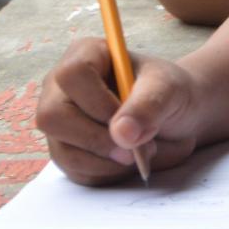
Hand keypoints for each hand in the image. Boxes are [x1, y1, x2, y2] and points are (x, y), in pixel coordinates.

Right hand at [36, 38, 203, 184]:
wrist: (175, 117)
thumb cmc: (169, 92)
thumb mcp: (169, 89)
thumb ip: (148, 104)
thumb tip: (120, 132)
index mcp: (86, 55)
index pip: (72, 75)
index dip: (98, 103)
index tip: (127, 120)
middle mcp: (62, 87)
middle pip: (53, 116)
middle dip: (97, 140)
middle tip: (134, 150)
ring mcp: (61, 121)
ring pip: (63, 150)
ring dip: (107, 161)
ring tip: (141, 152)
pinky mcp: (66, 150)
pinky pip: (75, 172)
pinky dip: (106, 173)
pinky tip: (128, 161)